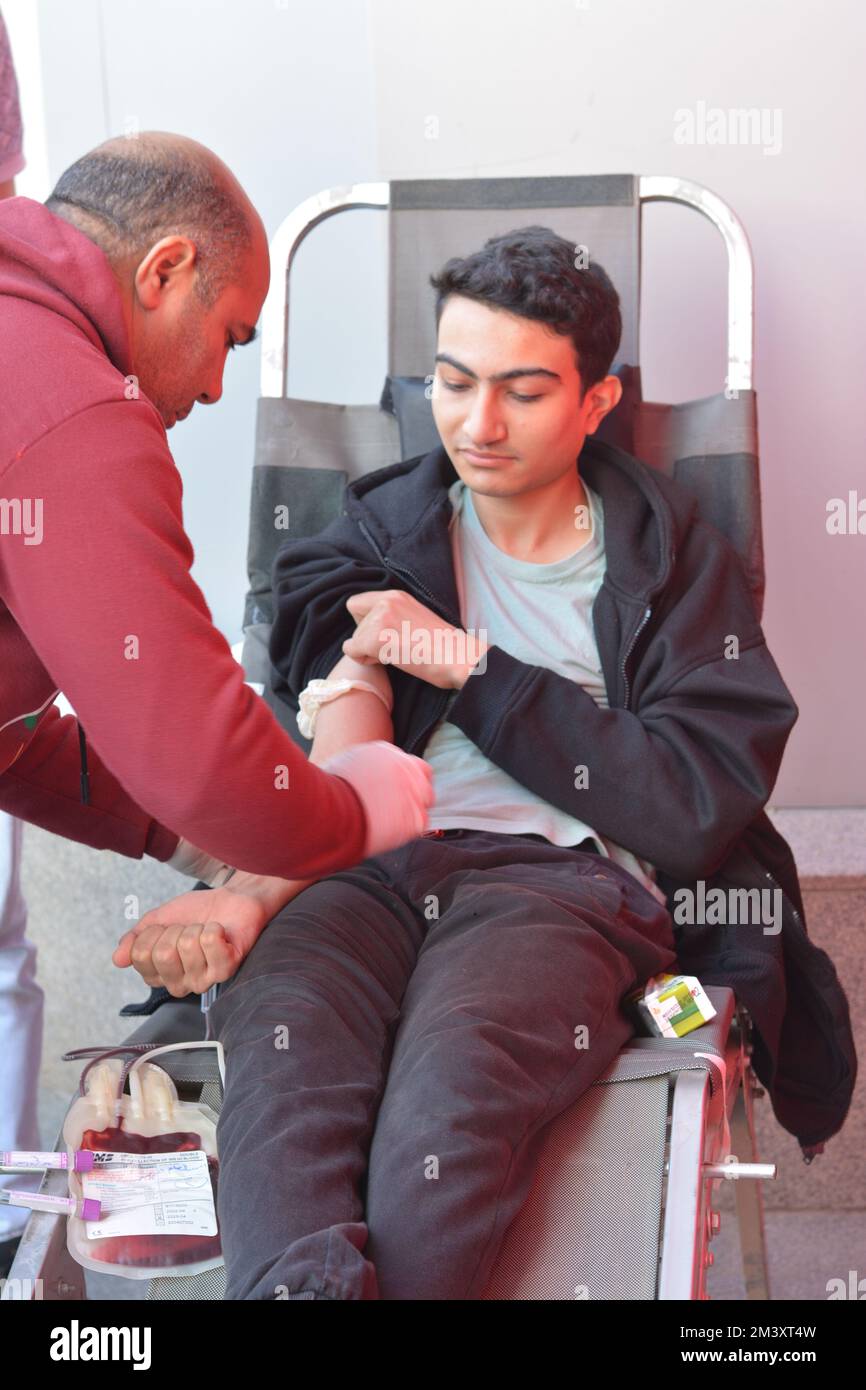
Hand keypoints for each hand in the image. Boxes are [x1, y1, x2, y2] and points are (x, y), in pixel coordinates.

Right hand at [112, 875, 311, 996]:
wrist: (232, 899)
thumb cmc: (196, 913)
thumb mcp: (157, 921)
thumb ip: (135, 939)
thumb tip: (118, 959)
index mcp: (160, 975)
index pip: (140, 957)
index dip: (151, 934)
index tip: (165, 929)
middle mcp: (181, 984)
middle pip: (162, 955)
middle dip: (175, 930)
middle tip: (188, 929)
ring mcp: (204, 980)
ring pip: (187, 946)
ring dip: (196, 928)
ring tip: (205, 930)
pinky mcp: (226, 969)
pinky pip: (209, 942)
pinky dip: (214, 928)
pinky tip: (220, 932)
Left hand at [343, 590, 488, 688]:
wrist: (457, 656)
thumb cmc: (442, 645)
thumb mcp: (415, 617)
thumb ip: (393, 616)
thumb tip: (369, 630)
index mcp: (395, 596)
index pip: (356, 603)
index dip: (363, 621)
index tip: (382, 634)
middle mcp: (385, 601)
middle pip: (354, 622)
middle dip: (366, 638)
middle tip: (392, 647)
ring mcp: (380, 618)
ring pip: (354, 639)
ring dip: (369, 651)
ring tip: (397, 654)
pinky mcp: (376, 637)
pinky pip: (352, 651)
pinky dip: (365, 660)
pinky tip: (391, 660)